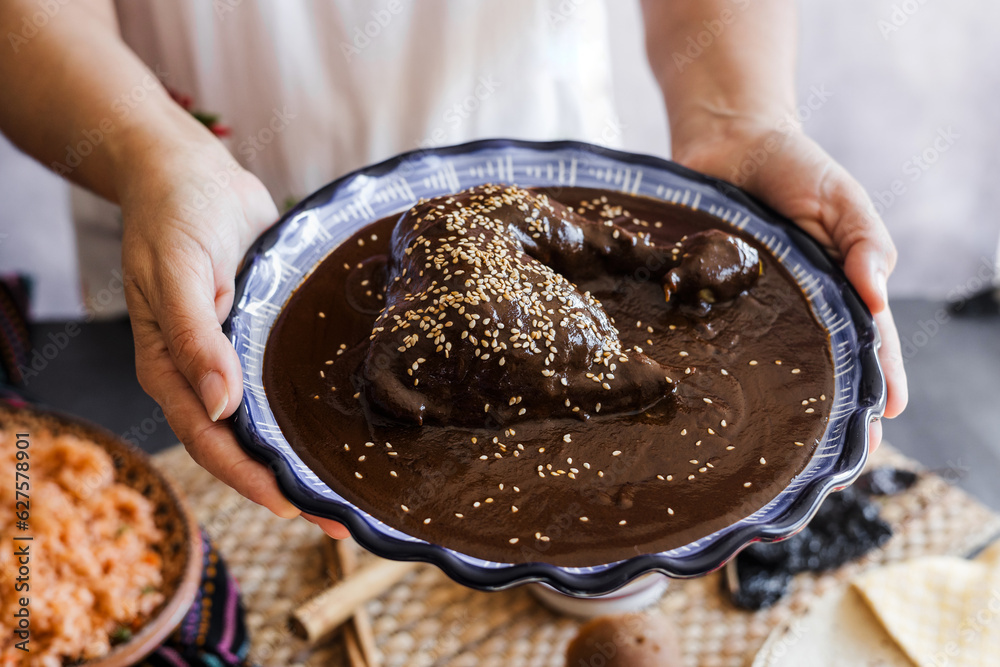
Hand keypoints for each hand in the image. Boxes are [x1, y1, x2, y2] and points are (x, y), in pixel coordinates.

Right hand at [117, 133, 348, 537]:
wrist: (191, 173)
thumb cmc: (174, 217)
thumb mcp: (178, 272)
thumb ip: (196, 337)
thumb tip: (220, 406)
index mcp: (172, 370)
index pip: (210, 442)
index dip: (250, 479)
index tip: (294, 506)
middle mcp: (205, 375)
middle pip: (244, 446)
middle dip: (287, 486)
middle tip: (340, 517)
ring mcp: (236, 358)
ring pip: (270, 423)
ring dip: (304, 457)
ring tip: (352, 488)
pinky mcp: (264, 337)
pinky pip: (286, 384)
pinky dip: (310, 412)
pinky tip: (347, 425)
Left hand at [670, 116, 907, 450]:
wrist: (726, 139)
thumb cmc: (793, 167)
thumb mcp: (842, 199)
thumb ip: (864, 242)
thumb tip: (877, 298)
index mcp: (838, 289)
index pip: (868, 346)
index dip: (878, 385)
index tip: (883, 426)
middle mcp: (797, 308)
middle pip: (821, 373)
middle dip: (831, 419)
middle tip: (831, 469)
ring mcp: (752, 310)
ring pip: (768, 370)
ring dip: (778, 413)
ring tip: (781, 459)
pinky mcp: (708, 302)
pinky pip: (714, 342)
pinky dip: (717, 373)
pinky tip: (713, 407)